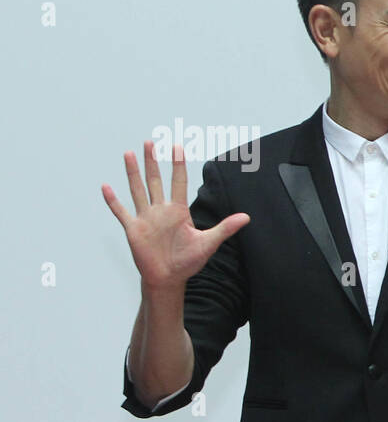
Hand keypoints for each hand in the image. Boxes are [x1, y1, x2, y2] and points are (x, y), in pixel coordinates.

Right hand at [102, 140, 248, 290]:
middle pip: (156, 180)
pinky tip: (106, 187)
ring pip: (138, 190)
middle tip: (150, 142)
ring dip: (133, 173)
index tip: (177, 147)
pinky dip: (113, 201)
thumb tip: (246, 217)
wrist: (169, 279)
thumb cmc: (187, 262)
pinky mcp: (133, 229)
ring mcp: (146, 218)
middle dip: (153, 161)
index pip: (179, 182)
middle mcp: (161, 211)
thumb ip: (225, 228)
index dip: (178, 165)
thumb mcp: (208, 243)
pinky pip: (121, 212)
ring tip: (129, 154)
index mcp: (179, 211)